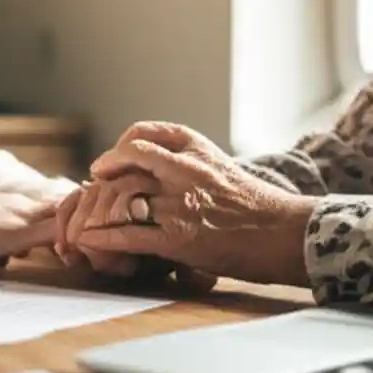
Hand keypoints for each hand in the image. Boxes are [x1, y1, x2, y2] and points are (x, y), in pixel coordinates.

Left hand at [68, 122, 314, 286]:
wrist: (285, 233)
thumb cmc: (256, 204)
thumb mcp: (221, 166)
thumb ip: (189, 163)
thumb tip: (156, 167)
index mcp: (197, 148)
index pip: (144, 133)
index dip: (120, 145)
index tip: (111, 159)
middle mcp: (185, 170)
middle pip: (128, 159)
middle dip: (105, 170)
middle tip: (94, 182)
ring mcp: (180, 204)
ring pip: (123, 197)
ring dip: (99, 207)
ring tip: (87, 214)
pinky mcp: (178, 239)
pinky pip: (128, 235)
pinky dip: (103, 237)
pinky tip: (89, 240)